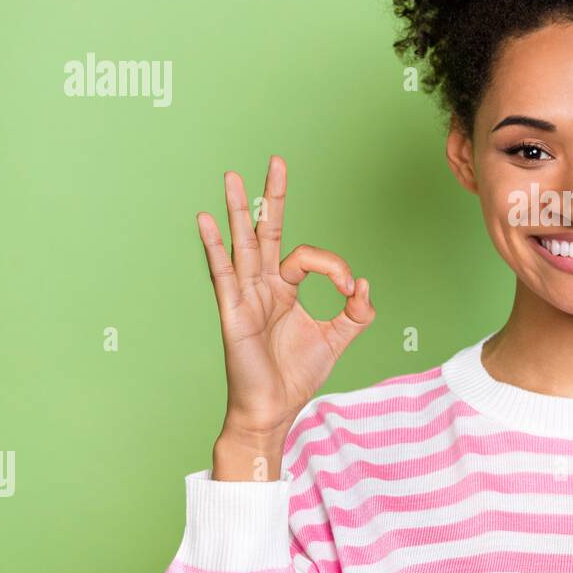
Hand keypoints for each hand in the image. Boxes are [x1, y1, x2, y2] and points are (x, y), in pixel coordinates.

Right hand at [197, 156, 374, 476]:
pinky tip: (206, 219)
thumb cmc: (297, 376)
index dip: (334, 265)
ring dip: (237, 209)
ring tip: (232, 176)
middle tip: (277, 161)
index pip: (307, 256)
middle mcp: (262, 286)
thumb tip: (365, 285)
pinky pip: (222, 274)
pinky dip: (214, 246)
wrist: (273, 410)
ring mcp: (244, 296)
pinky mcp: (232, 313)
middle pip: (265, 231)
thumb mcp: (337, 339)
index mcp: (284, 289)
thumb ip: (356, 313)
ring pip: (242, 244)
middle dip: (271, 197)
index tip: (352, 286)